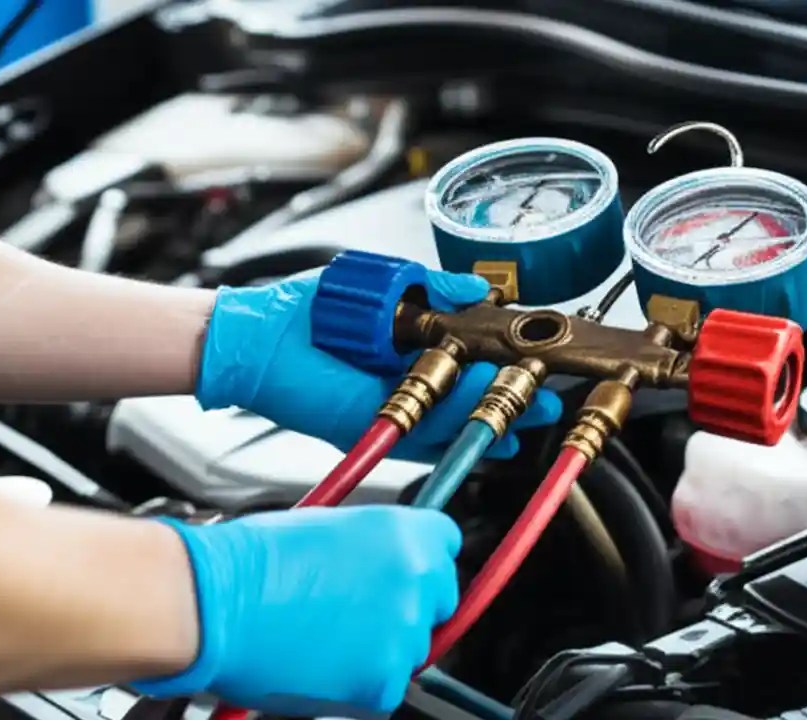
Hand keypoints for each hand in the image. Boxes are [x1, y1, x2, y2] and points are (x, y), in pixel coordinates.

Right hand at [132, 506, 460, 714]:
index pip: (447, 544)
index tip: (407, 574)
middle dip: (408, 609)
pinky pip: (384, 689)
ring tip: (325, 638)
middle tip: (361, 614)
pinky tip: (320, 664)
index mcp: (406, 533)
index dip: (422, 561)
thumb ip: (373, 548)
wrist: (216, 602)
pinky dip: (358, 686)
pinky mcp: (382, 682)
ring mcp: (403, 634)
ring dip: (380, 649)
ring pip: (411, 650)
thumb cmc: (254, 561)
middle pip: (439, 600)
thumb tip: (383, 564)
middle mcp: (416, 580)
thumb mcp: (330, 529)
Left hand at [195, 269, 560, 460]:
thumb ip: (435, 285)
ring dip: (493, 414)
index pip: (473, 369)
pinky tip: (479, 406)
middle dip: (515, 407)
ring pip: (455, 422)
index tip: (539, 365)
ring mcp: (394, 408)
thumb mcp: (386, 284)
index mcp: (414, 353)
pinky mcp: (374, 423)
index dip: (509, 372)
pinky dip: (453, 421)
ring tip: (526, 400)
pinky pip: (423, 431)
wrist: (257, 336)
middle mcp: (409, 385)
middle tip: (549, 401)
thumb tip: (477, 289)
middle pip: (473, 405)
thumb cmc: (305, 311)